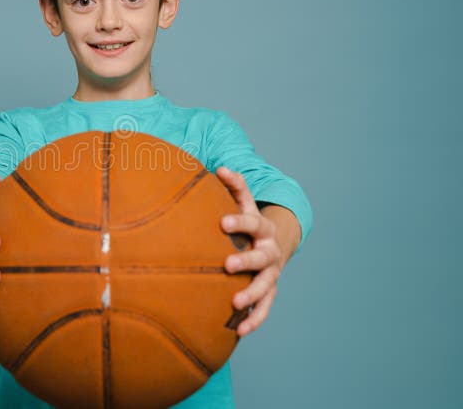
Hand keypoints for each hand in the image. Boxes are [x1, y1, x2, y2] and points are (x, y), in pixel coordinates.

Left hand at [216, 167, 283, 337]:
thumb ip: (234, 187)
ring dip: (251, 294)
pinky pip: (264, 308)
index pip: (252, 222)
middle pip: (261, 257)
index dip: (239, 222)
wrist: (277, 242)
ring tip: (233, 303)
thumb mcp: (244, 203)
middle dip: (245, 261)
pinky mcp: (269, 291)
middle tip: (227, 264)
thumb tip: (220, 168)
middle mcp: (270, 251)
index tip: (222, 223)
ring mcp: (272, 273)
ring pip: (265, 285)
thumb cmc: (250, 222)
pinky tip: (239, 330)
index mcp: (263, 227)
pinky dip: (254, 319)